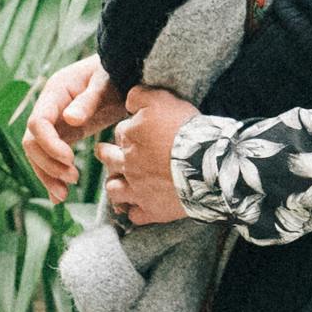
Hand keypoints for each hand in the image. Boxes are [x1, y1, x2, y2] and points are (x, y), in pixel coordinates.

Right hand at [21, 59, 114, 198]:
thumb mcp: (106, 84)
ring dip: (47, 175)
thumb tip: (70, 119)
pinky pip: (50, 157)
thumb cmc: (115, 74)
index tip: (70, 159)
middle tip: (73, 178)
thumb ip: (89, 100)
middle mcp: (49, 107)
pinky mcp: (63, 133)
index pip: (38, 122)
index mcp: (56, 91)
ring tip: (63, 195)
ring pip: (37, 153)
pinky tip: (59, 196)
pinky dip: (52, 175)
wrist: (123, 72)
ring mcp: (54, 121)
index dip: (49, 144)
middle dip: (48, 163)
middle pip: (32, 141)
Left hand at [105, 88, 203, 224]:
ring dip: (116, 186)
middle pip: (109, 159)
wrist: (205, 166)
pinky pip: (135, 216)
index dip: (128, 130)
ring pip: (115, 190)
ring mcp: (138, 190)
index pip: (120, 131)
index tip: (136, 130)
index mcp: (130, 137)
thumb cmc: (185, 131)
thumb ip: (139, 96)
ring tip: (120, 184)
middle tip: (105, 153)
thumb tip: (128, 100)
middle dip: (106, 155)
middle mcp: (128, 164)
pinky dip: (134, 212)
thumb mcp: (162, 100)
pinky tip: (138, 208)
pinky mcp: (152, 210)